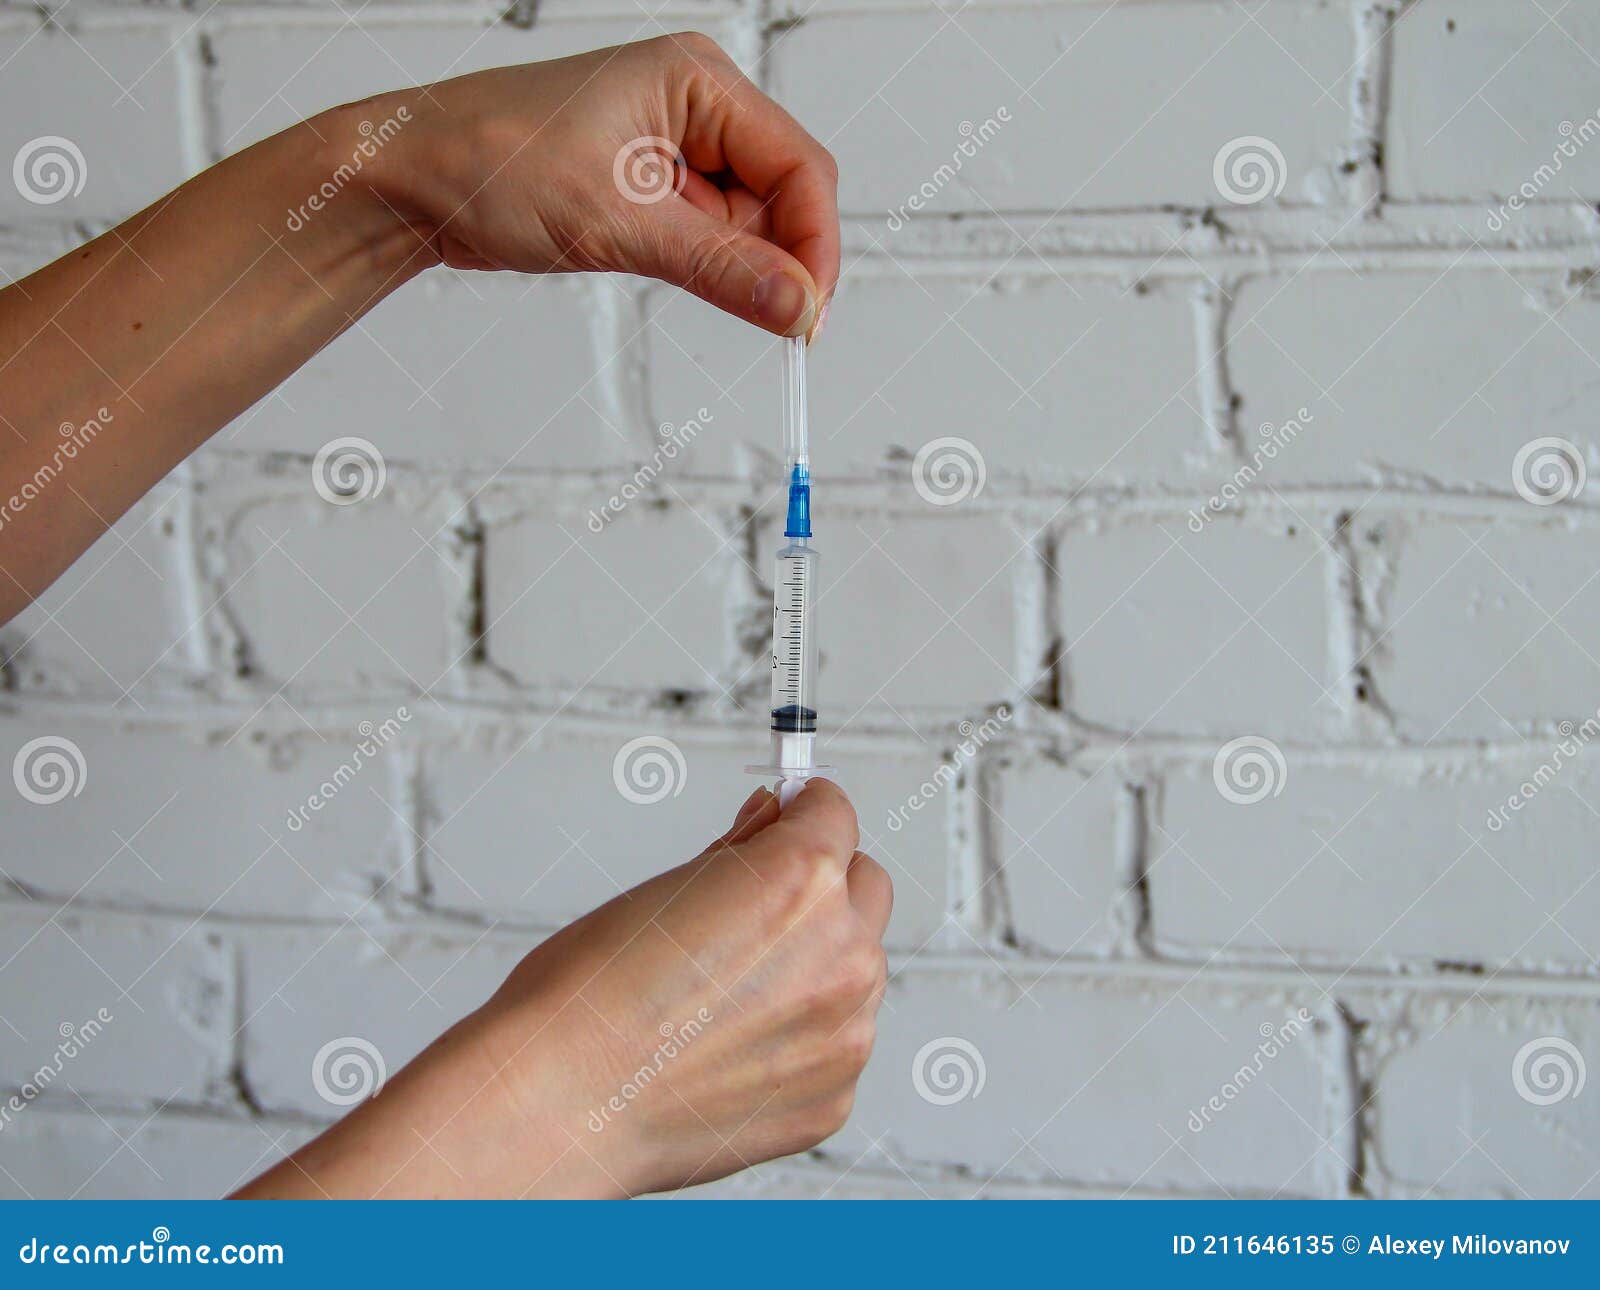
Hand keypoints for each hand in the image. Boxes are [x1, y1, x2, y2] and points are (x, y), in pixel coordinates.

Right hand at [236, 779, 890, 1197]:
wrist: (560, 1104)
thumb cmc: (589, 996)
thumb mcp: (663, 887)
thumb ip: (740, 849)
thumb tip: (771, 819)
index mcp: (802, 881)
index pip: (835, 812)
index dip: (803, 812)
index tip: (789, 819)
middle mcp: (841, 952)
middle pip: (865, 886)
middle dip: (823, 887)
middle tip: (756, 910)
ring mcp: (845, 1032)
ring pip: (859, 968)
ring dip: (818, 965)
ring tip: (730, 990)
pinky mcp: (834, 1095)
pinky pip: (839, 1042)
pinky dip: (803, 1038)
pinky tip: (733, 1044)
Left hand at [359, 33, 839, 337]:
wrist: (411, 180)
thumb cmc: (487, 162)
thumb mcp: (616, 223)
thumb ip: (720, 269)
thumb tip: (796, 305)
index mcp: (697, 81)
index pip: (799, 166)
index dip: (814, 244)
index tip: (808, 313)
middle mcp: (695, 106)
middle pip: (783, 196)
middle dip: (778, 260)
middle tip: (770, 324)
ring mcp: (675, 148)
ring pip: (748, 225)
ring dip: (734, 268)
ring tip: (664, 273)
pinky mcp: (651, 187)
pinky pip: (709, 236)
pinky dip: (704, 269)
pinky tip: (658, 269)